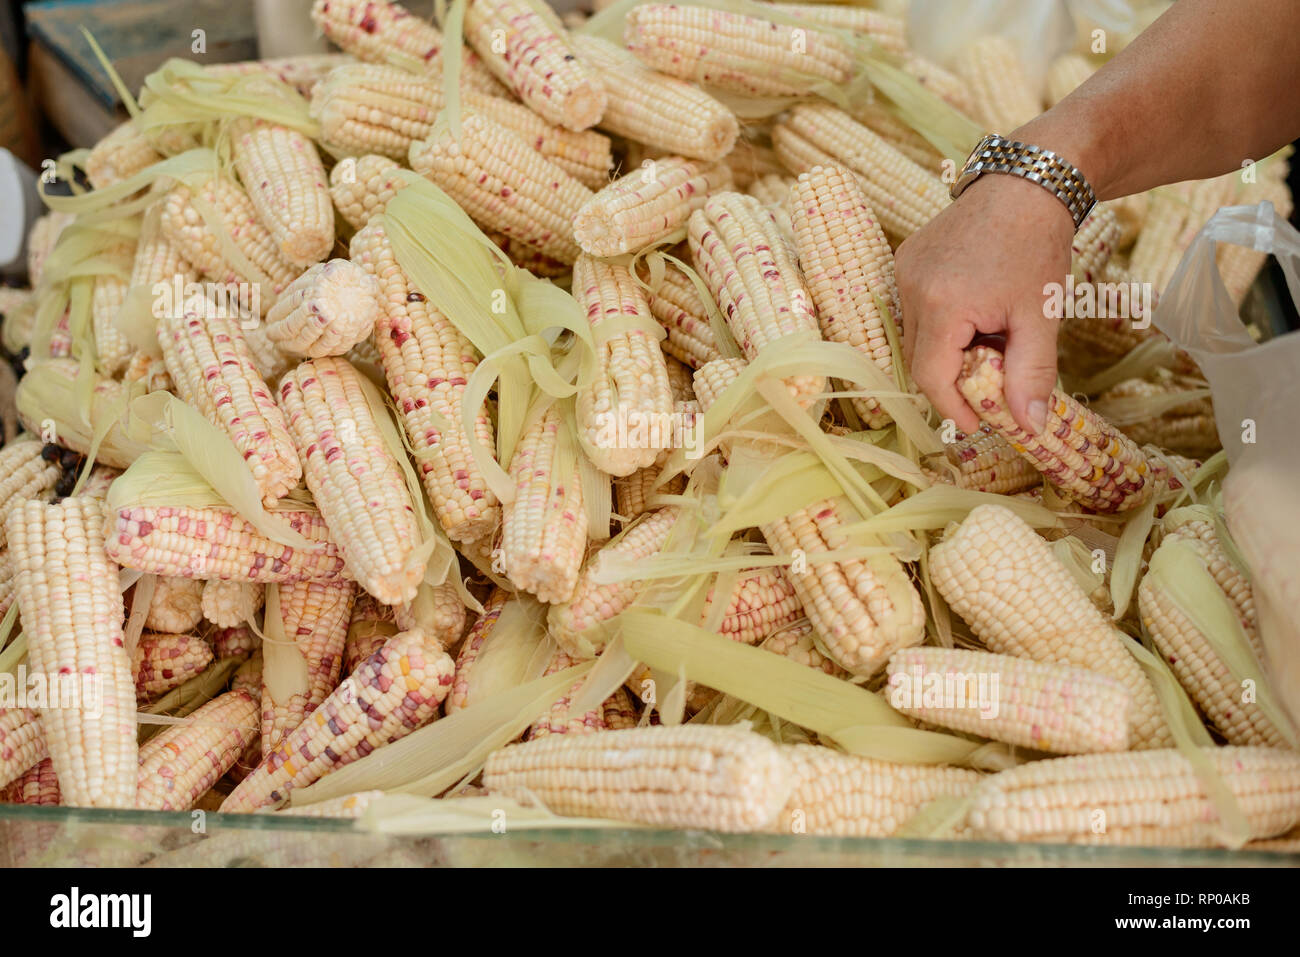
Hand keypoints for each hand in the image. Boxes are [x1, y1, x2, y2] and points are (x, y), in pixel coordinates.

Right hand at [895, 173, 1074, 434]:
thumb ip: (1032, 374)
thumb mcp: (1041, 315)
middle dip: (953, 381)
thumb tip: (1030, 426)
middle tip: (992, 384)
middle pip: (920, 360)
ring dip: (948, 352)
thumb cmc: (1038, 246)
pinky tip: (975, 312)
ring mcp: (903, 271)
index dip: (953, 408)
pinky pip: (915, 310)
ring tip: (989, 340)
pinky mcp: (905, 260)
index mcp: (942, 305)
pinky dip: (942, 325)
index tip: (977, 422)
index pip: (931, 378)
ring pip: (916, 337)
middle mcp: (910, 288)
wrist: (1028, 181)